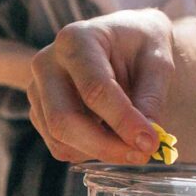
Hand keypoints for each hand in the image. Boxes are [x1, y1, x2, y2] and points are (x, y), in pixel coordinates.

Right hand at [25, 11, 172, 163]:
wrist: (120, 41)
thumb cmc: (139, 45)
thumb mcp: (158, 60)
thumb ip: (152, 97)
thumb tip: (144, 140)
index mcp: (75, 39)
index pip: (94, 88)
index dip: (122, 120)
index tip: (150, 142)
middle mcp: (47, 64)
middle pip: (65, 119)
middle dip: (106, 146)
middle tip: (142, 155)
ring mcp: (37, 90)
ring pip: (61, 140)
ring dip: (101, 152)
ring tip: (132, 144)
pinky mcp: (38, 113)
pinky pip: (60, 147)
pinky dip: (90, 152)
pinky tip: (112, 137)